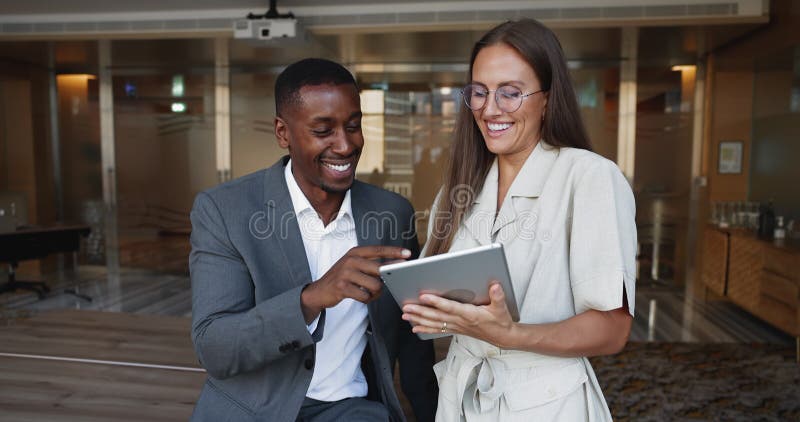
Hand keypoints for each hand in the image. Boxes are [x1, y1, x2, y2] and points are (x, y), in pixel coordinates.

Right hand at [301, 245, 410, 322]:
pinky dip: (366, 299)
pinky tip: (359, 296)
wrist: (319, 291)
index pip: (378, 250)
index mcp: (355, 252)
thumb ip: (370, 264)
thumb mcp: (353, 265)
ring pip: (375, 285)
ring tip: (367, 292)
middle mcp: (350, 260)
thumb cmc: (342, 278)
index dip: (394, 252)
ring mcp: (345, 273)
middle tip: (386, 282)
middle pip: (379, 269)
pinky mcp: (342, 287)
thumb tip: (393, 267)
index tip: (408, 254)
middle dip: (385, 279)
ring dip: (374, 293)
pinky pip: (365, 296)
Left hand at [402, 282, 516, 346]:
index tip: (424, 296)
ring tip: (406, 315)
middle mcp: (460, 321)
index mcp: (470, 314)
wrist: (502, 337)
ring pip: (434, 323)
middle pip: (437, 316)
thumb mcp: (501, 308)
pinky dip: (426, 328)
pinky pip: (438, 329)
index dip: (436, 302)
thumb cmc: (500, 321)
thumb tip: (494, 285)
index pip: (450, 307)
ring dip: (419, 319)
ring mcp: (457, 326)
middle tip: (406, 307)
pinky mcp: (456, 329)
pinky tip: (415, 327)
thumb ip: (498, 296)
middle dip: (420, 311)